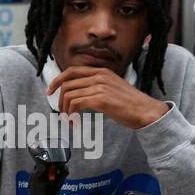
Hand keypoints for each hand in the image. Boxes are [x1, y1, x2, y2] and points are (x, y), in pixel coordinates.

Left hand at [47, 66, 168, 129]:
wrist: (145, 110)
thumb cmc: (128, 103)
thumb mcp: (111, 88)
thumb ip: (95, 87)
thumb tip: (76, 95)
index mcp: (101, 72)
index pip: (71, 71)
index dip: (57, 81)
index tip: (49, 91)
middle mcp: (100, 76)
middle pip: (67, 84)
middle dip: (59, 100)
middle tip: (62, 113)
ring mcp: (100, 87)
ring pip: (69, 95)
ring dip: (65, 110)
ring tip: (69, 120)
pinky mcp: (101, 99)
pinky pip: (76, 104)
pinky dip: (71, 115)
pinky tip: (75, 123)